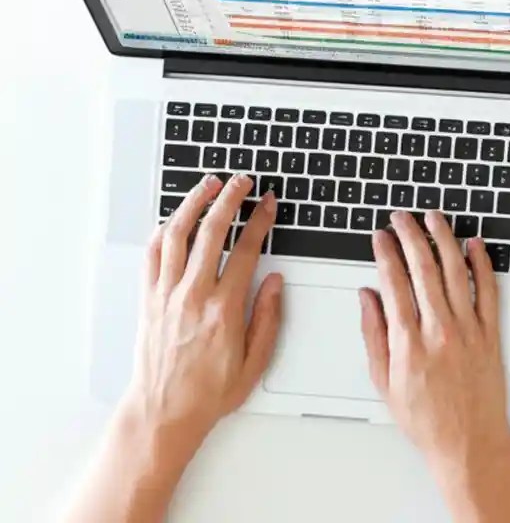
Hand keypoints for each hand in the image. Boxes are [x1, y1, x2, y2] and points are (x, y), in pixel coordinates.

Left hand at [124, 173, 283, 453]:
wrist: (163, 412)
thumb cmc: (208, 393)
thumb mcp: (255, 362)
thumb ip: (268, 318)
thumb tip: (274, 282)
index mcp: (224, 310)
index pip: (247, 250)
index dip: (260, 220)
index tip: (267, 203)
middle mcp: (193, 296)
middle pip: (211, 232)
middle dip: (229, 199)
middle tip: (241, 182)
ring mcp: (166, 295)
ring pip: (178, 235)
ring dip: (193, 204)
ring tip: (207, 185)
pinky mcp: (148, 300)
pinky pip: (153, 255)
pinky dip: (164, 231)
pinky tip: (174, 219)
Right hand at [360, 210, 509, 467]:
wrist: (468, 443)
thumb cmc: (426, 419)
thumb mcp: (384, 382)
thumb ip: (373, 335)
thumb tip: (367, 298)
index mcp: (408, 342)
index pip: (394, 282)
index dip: (386, 253)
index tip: (381, 236)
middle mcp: (439, 330)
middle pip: (424, 268)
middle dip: (411, 235)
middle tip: (403, 217)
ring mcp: (468, 330)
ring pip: (456, 272)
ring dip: (444, 239)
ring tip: (435, 219)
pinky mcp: (490, 334)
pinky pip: (488, 291)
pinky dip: (482, 265)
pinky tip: (475, 246)